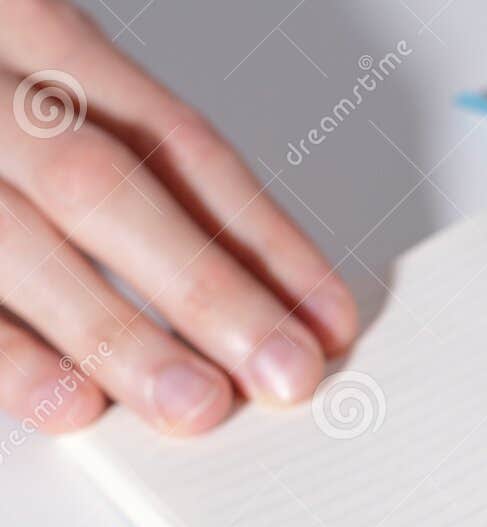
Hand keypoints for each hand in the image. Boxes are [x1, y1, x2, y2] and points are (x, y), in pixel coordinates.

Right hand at [0, 0, 357, 435]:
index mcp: (34, 29)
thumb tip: (261, 291)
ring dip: (115, 332)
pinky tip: (69, 402)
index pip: (175, 141)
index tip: (329, 320)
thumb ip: (129, 162)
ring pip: (16, 241)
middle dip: (204, 287)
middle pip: (103, 185)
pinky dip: (5, 353)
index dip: (261, 236)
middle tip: (283, 372)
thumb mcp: (43, 87)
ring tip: (196, 404)